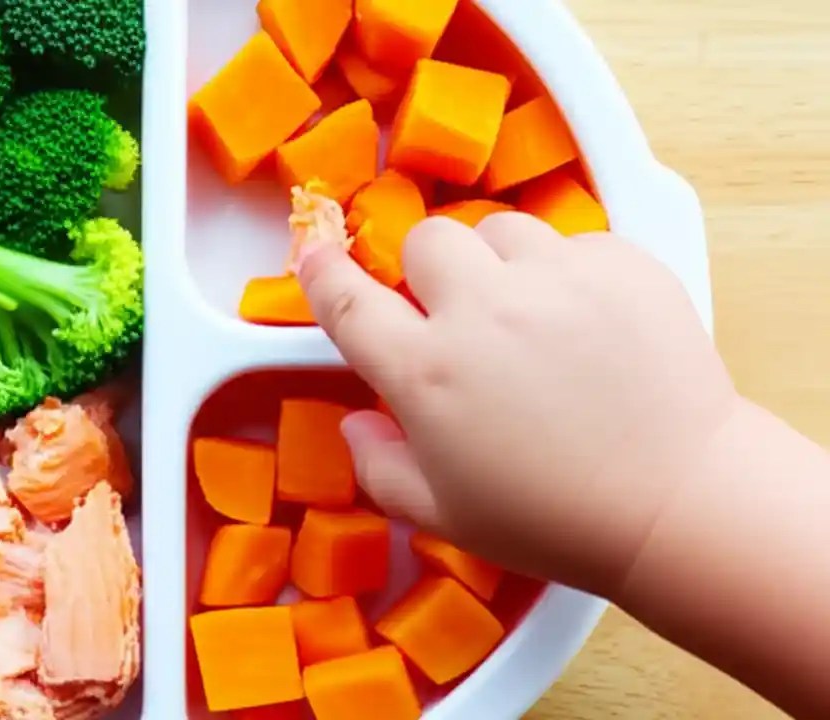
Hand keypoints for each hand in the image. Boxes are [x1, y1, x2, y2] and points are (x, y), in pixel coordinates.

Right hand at [295, 212, 737, 595]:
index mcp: (426, 372)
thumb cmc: (553, 520)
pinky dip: (566, 272)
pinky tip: (586, 324)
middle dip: (428, 272)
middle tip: (457, 315)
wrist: (679, 503)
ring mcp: (555, 279)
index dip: (323, 271)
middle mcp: (483, 310)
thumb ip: (380, 465)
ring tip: (528, 315)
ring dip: (498, 263)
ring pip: (500, 229)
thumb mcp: (443, 514)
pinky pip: (572, 241)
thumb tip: (358, 420)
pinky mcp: (621, 265)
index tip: (317, 252)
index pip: (348, 301)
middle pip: (426, 240)